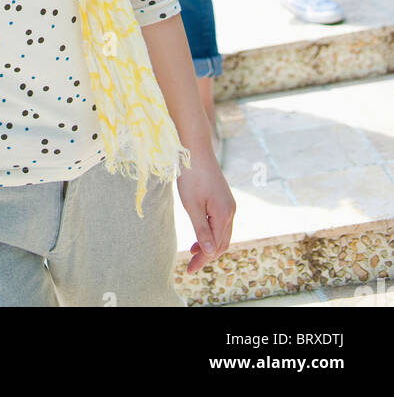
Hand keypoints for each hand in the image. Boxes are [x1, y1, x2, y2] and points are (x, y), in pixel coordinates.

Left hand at [176, 143, 235, 275]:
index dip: (202, 260)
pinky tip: (199, 234)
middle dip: (207, 255)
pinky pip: (221, 223)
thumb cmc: (191, 176)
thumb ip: (201, 230)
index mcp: (224, 215)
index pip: (214, 247)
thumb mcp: (192, 205)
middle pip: (222, 243)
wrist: (195, 149)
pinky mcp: (224, 199)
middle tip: (190, 265)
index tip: (188, 270)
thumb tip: (208, 253)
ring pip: (222, 234)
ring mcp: (229, 205)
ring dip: (209, 245)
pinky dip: (211, 233)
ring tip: (192, 252)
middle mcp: (231, 211)